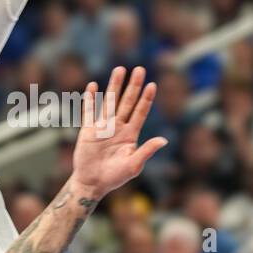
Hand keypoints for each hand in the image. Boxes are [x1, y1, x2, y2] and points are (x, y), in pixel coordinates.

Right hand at [71, 66, 166, 199]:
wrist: (93, 183)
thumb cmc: (115, 177)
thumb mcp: (134, 165)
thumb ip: (147, 151)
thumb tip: (164, 140)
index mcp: (131, 134)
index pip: (140, 112)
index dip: (146, 99)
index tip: (152, 85)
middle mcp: (118, 127)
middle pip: (127, 102)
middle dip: (133, 86)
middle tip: (139, 69)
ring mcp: (103, 127)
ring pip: (109, 101)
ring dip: (114, 86)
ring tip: (119, 69)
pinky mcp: (88, 130)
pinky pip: (89, 111)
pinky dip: (90, 99)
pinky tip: (93, 86)